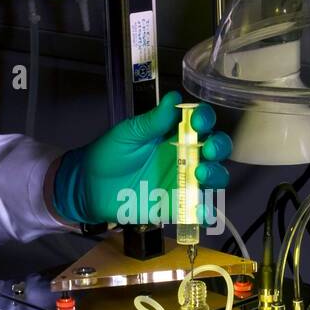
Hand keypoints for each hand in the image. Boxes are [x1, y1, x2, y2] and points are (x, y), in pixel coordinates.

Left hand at [52, 91, 232, 225]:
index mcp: (174, 134)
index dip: (205, 119)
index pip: (200, 122)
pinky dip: (205, 210)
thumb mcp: (129, 133)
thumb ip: (152, 121)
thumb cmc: (109, 155)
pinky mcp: (177, 204)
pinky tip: (201, 208)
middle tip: (207, 149)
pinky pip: (198, 208)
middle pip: (215, 149)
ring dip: (215, 174)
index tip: (199, 122)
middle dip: (218, 147)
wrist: (91, 187)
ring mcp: (183, 180)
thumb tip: (173, 98)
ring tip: (201, 173)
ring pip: (214, 177)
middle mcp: (184, 155)